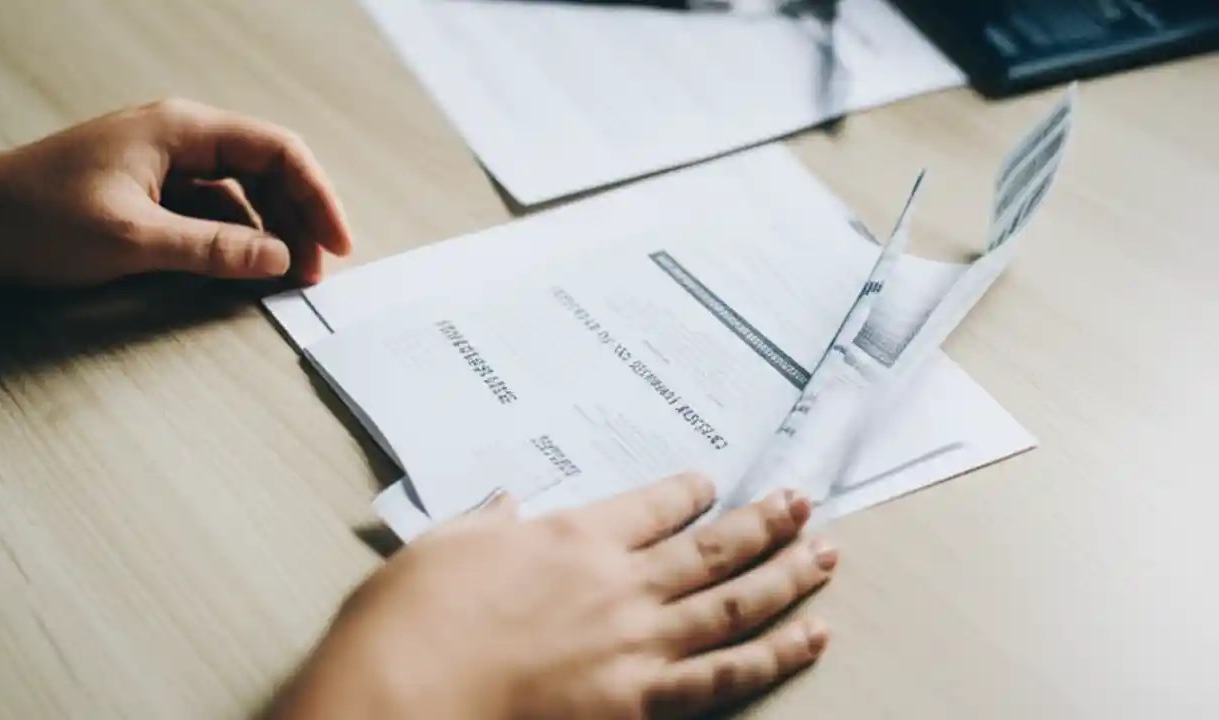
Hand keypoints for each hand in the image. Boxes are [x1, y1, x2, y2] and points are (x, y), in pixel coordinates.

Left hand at [0, 98, 350, 285]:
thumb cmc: (32, 218)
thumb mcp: (133, 240)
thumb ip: (214, 250)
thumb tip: (280, 258)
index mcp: (180, 129)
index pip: (277, 150)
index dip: (318, 196)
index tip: (337, 243)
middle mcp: (179, 139)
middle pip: (267, 171)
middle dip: (299, 219)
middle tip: (314, 270)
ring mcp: (165, 167)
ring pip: (243, 195)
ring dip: (271, 233)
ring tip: (287, 275)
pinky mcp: (150, 195)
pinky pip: (212, 213)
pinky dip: (235, 241)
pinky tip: (245, 269)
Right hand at [267, 474, 838, 719]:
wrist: (401, 695)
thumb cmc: (412, 619)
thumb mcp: (443, 546)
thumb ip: (487, 522)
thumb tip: (507, 502)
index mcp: (574, 536)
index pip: (653, 504)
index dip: (689, 490)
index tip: (711, 483)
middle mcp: (620, 582)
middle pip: (713, 546)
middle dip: (765, 521)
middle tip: (804, 501)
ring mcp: (635, 643)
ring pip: (734, 604)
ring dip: (787, 577)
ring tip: (826, 555)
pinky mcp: (637, 702)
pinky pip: (723, 676)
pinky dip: (774, 656)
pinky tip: (811, 637)